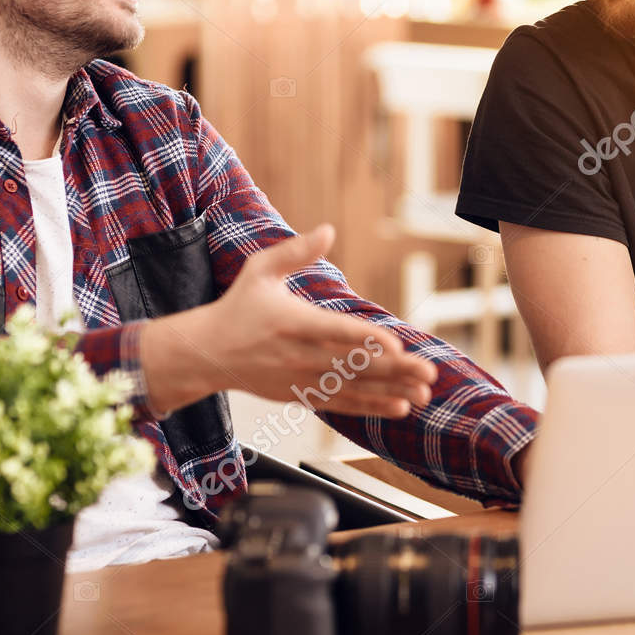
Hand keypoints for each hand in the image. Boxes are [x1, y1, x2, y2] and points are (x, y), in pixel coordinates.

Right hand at [141, 224, 437, 417]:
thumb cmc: (237, 307)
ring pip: (354, 389)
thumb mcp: (260, 270)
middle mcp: (300, 356)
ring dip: (392, 391)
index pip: (336, 333)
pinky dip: (371, 406)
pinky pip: (342, 404)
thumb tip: (328, 229)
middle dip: (395, 370)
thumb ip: (295, 251)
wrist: (206, 354)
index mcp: (294, 323)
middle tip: (428, 371)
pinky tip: (400, 406)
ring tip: (424, 393)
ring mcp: (301, 380)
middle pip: (354, 365)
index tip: (396, 343)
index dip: (366, 339)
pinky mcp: (301, 396)